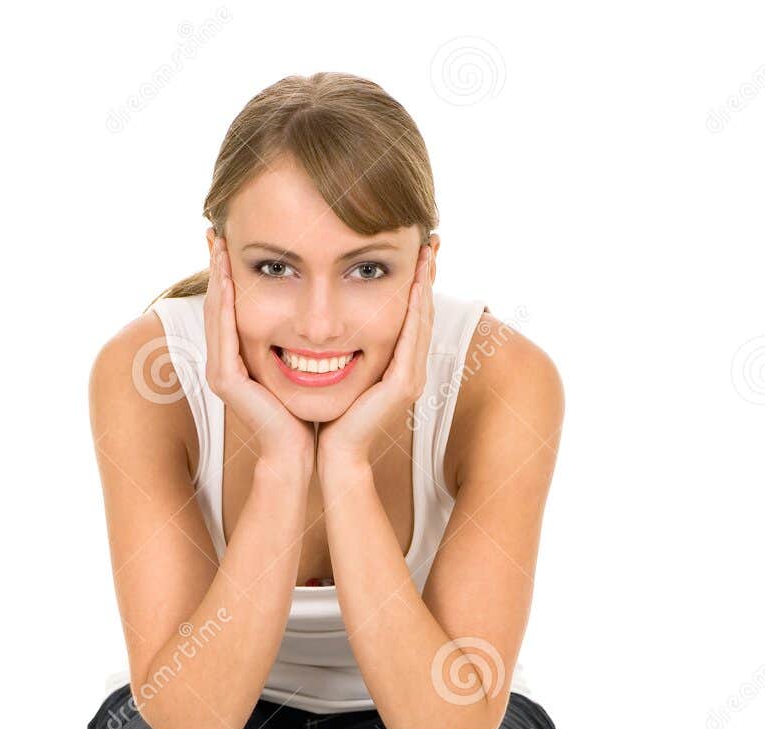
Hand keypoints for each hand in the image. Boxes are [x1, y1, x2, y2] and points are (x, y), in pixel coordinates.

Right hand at [203, 236, 315, 472]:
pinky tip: (229, 280)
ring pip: (216, 314)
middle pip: (217, 303)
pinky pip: (223, 334)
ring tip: (219, 246)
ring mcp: (220, 372)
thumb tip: (310, 309)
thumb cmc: (303, 411)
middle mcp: (223, 362)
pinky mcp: (226, 381)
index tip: (231, 237)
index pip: (230, 304)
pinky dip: (226, 305)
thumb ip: (293, 338)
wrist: (297, 451)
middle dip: (216, 266)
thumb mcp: (298, 364)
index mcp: (236, 356)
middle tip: (216, 229)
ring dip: (217, 277)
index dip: (228, 272)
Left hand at [316, 245, 434, 472]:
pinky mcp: (404, 386)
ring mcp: (412, 378)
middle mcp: (412, 371)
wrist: (335, 453)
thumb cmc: (334, 417)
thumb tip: (339, 323)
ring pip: (423, 321)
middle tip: (430, 240)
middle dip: (428, 276)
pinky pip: (413, 339)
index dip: (418, 283)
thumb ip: (350, 349)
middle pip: (424, 314)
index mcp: (401, 368)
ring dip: (426, 285)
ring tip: (427, 252)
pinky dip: (416, 310)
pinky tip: (415, 285)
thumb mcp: (344, 373)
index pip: (413, 317)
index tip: (416, 250)